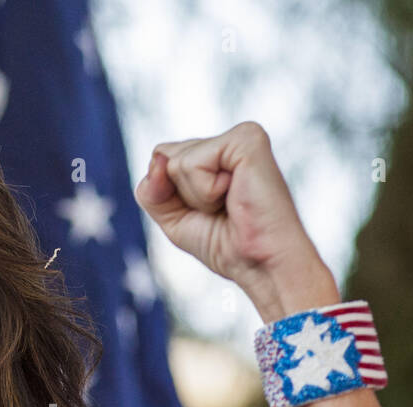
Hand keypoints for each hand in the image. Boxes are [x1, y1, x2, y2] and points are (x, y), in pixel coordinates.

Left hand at [134, 121, 339, 321]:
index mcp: (215, 155)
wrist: (261, 264)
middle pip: (164, 156)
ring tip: (230, 204)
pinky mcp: (247, 139)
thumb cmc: (227, 246)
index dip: (169, 194)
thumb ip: (151, 189)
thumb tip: (158, 157)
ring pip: (174, 161)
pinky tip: (234, 195)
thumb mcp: (174, 219)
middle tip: (220, 211)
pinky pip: (192, 162)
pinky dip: (205, 191)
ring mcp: (240, 136)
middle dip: (182, 196)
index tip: (207, 212)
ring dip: (196, 197)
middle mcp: (228, 141)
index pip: (161, 158)